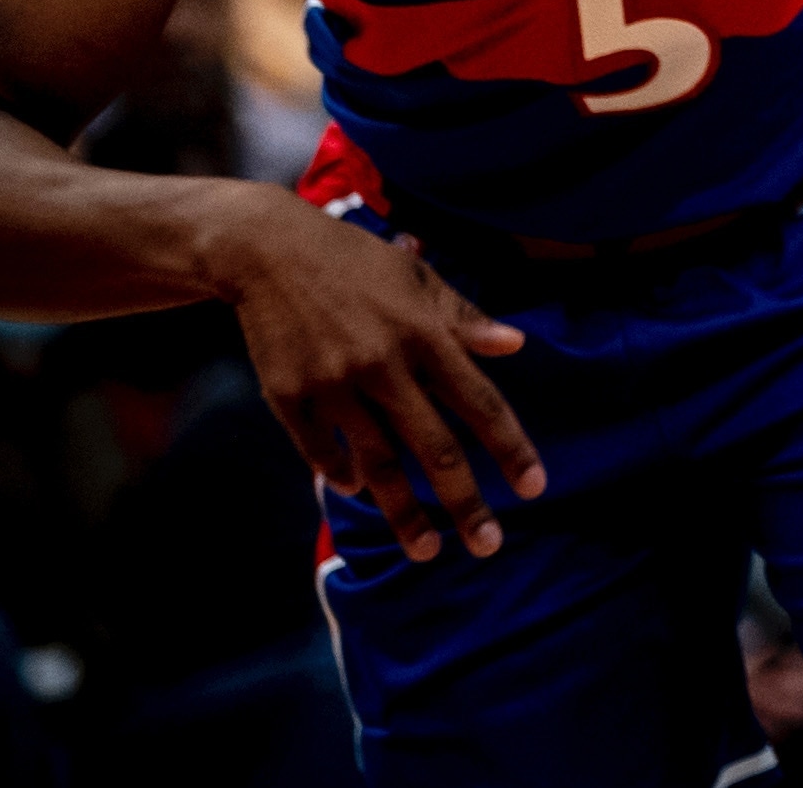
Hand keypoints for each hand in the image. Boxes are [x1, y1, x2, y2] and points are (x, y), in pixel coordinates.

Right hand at [217, 191, 543, 561]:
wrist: (268, 252)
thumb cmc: (355, 262)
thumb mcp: (416, 276)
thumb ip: (463, 317)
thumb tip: (515, 344)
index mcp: (423, 332)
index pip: (479, 402)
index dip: (509, 447)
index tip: (534, 487)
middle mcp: (382, 364)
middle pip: (433, 447)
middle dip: (463, 502)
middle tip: (488, 544)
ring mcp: (332, 383)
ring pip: (377, 462)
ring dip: (404, 511)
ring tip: (426, 550)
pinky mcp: (289, 396)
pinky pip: (321, 450)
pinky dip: (343, 475)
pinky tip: (362, 494)